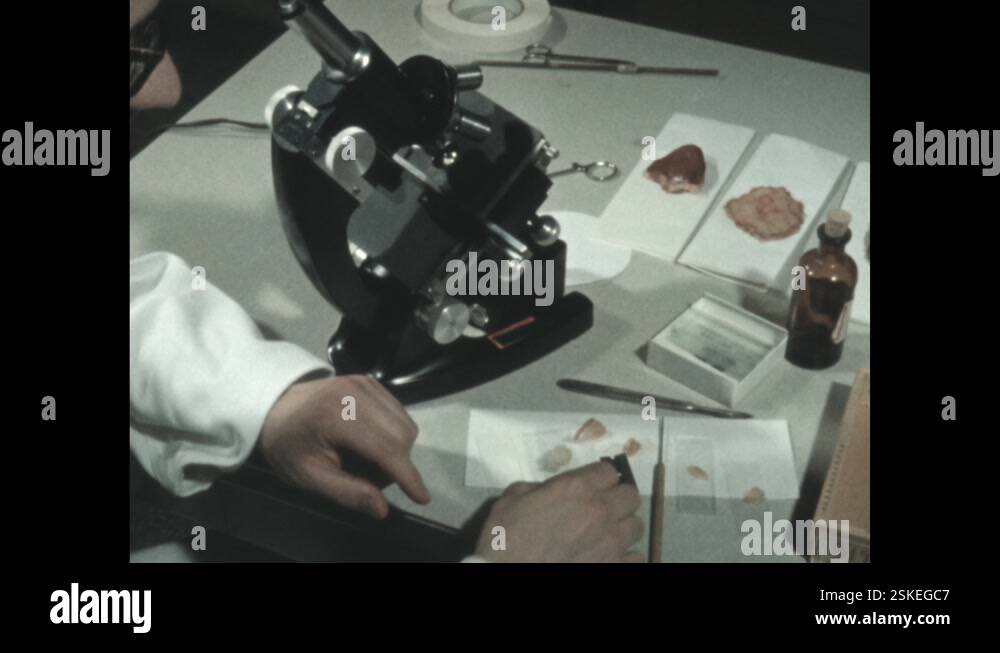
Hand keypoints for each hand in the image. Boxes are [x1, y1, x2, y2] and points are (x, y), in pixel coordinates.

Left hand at [257, 375, 430, 518]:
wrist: (274, 407)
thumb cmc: (288, 445)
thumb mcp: (307, 476)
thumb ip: (346, 493)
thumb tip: (382, 509)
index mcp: (336, 415)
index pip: (385, 448)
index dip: (406, 475)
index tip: (422, 498)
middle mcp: (355, 392)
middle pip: (402, 436)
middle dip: (396, 464)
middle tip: (367, 477)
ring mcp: (365, 383)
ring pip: (405, 424)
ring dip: (397, 449)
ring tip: (364, 458)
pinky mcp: (371, 381)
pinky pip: (399, 412)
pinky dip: (392, 433)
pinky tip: (368, 440)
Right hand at [474, 461, 643, 561]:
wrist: (505, 572)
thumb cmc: (505, 537)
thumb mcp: (514, 497)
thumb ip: (541, 487)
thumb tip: (553, 490)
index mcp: (576, 488)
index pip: (610, 471)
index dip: (601, 478)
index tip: (593, 486)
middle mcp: (600, 511)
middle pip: (630, 495)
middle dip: (618, 499)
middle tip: (603, 508)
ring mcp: (610, 542)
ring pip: (637, 526)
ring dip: (623, 527)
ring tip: (607, 534)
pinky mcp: (613, 566)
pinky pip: (636, 557)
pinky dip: (625, 555)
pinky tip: (609, 556)